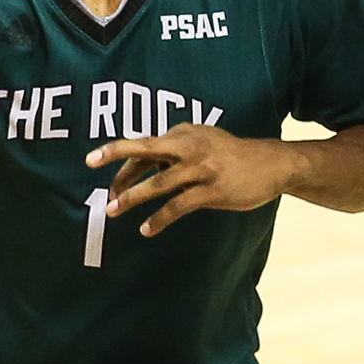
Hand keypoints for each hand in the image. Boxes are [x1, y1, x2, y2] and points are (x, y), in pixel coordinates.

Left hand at [86, 124, 306, 236]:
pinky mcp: (213, 190)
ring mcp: (202, 168)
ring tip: (114, 211)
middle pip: (147, 148)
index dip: (120, 158)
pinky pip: (179, 206)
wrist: (273, 164)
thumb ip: (175, 150)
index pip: (145, 145)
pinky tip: (146, 230)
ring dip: (133, 198)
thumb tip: (146, 164)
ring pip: (159, 183)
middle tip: (90, 164)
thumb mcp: (203, 142)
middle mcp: (190, 146)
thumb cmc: (232, 155)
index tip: (94, 164)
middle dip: (116, 154)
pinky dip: (160, 219)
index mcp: (184, 133)